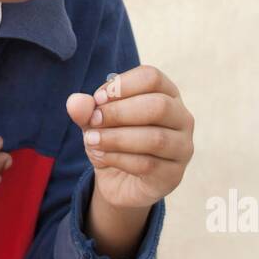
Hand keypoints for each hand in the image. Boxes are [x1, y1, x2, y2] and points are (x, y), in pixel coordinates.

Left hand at [65, 64, 193, 209]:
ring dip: (116, 138)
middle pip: (159, 106)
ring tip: (91, 140)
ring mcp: (182, 148)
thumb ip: (86, 109)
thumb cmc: (113, 140)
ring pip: (155, 138)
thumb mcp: (95, 122)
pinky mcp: (173, 175)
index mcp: (167, 94)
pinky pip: (147, 165)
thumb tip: (76, 102)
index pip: (151, 77)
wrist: (120, 181)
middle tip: (93, 121)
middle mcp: (182, 118)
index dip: (121, 85)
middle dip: (119, 112)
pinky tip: (100, 157)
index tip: (98, 99)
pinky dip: (117, 159)